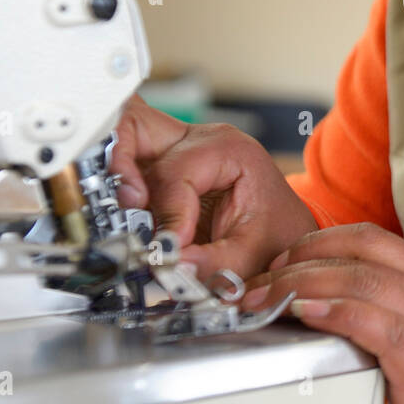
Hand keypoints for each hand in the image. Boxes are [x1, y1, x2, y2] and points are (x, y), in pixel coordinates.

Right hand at [109, 94, 316, 278]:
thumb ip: (214, 265)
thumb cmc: (279, 231)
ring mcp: (178, 147)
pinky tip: (127, 216)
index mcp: (228, 148)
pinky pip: (129, 165)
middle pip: (140, 136)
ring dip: (117, 176)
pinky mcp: (163, 165)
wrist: (286, 230)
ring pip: (126, 143)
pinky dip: (120, 187)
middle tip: (130, 216)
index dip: (168, 214)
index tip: (167, 249)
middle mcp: (199, 139)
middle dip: (126, 175)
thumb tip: (171, 267)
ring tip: (123, 216)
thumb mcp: (255, 253)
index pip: (176, 172)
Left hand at [241, 222, 403, 403]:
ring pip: (358, 280)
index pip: (370, 237)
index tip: (287, 256)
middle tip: (264, 279)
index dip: (320, 240)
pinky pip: (370, 321)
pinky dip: (333, 312)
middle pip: (356, 254)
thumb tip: (335, 296)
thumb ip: (394, 302)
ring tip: (271, 297)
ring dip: (304, 284)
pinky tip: (306, 315)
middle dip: (300, 261)